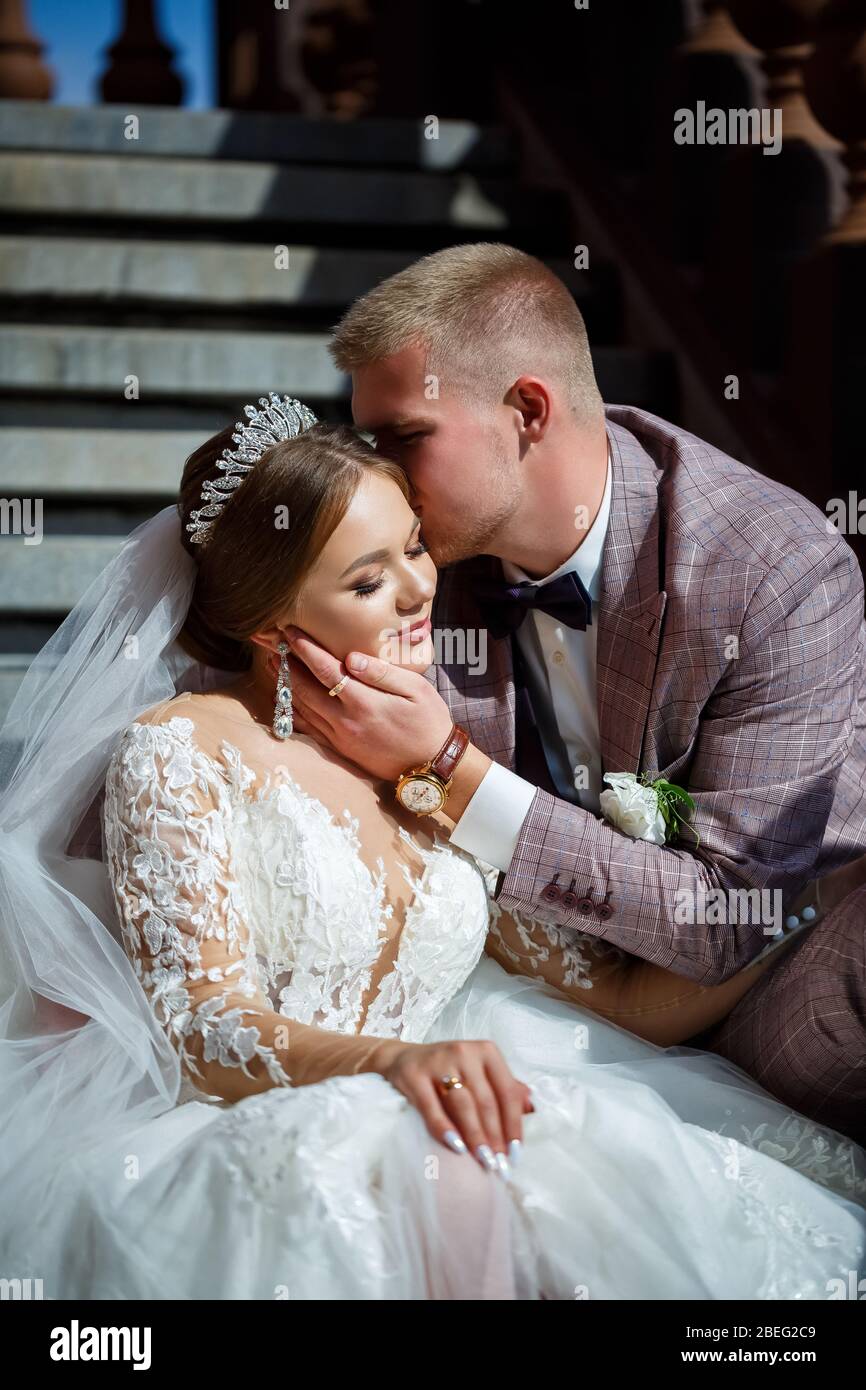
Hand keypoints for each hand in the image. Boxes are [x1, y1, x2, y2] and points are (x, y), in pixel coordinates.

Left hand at [273, 627, 454, 781]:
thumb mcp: (416, 690)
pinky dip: (293, 710)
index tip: (290, 631)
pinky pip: (308, 728)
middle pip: (305, 688)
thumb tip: (351, 658)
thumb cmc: (429, 722)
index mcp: (364, 703)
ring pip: (302, 707)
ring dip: (285, 684)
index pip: (326, 670)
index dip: (305, 649)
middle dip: (287, 663)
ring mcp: (340, 737)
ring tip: (274, 663)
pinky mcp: (340, 749)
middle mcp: (346, 721)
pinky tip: (286, 697)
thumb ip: (382, 673)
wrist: (432, 766)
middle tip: (272, 643)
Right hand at [371, 1036, 534, 1173]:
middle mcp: (464, 1052)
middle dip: (496, 1137)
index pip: (507, 1091)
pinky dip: (445, 1129)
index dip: (514, 1124)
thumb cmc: (449, 1070)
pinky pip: (432, 1108)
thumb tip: (533, 1108)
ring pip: (463, 1105)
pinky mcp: (415, 1076)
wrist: (403, 1058)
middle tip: (500, 1165)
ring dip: (475, 1136)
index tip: (516, 1153)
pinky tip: (456, 1148)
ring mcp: (438, 1063)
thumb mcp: (479, 1072)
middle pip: (486, 1101)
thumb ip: (505, 1087)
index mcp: (486, 1052)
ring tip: (483, 1161)